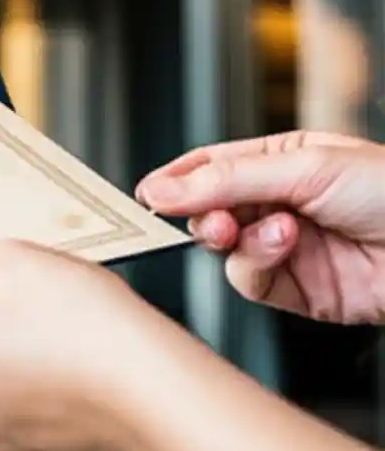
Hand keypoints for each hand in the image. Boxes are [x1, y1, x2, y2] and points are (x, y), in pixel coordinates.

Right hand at [136, 131, 384, 323]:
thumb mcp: (302, 167)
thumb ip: (225, 180)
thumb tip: (162, 189)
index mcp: (282, 161)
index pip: (212, 166)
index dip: (177, 180)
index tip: (147, 195)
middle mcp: (280, 204)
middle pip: (210, 211)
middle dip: (205, 214)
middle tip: (210, 219)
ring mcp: (287, 247)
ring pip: (226, 250)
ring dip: (241, 240)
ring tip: (273, 230)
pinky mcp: (297, 289)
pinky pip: (250, 281)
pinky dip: (259, 264)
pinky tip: (286, 246)